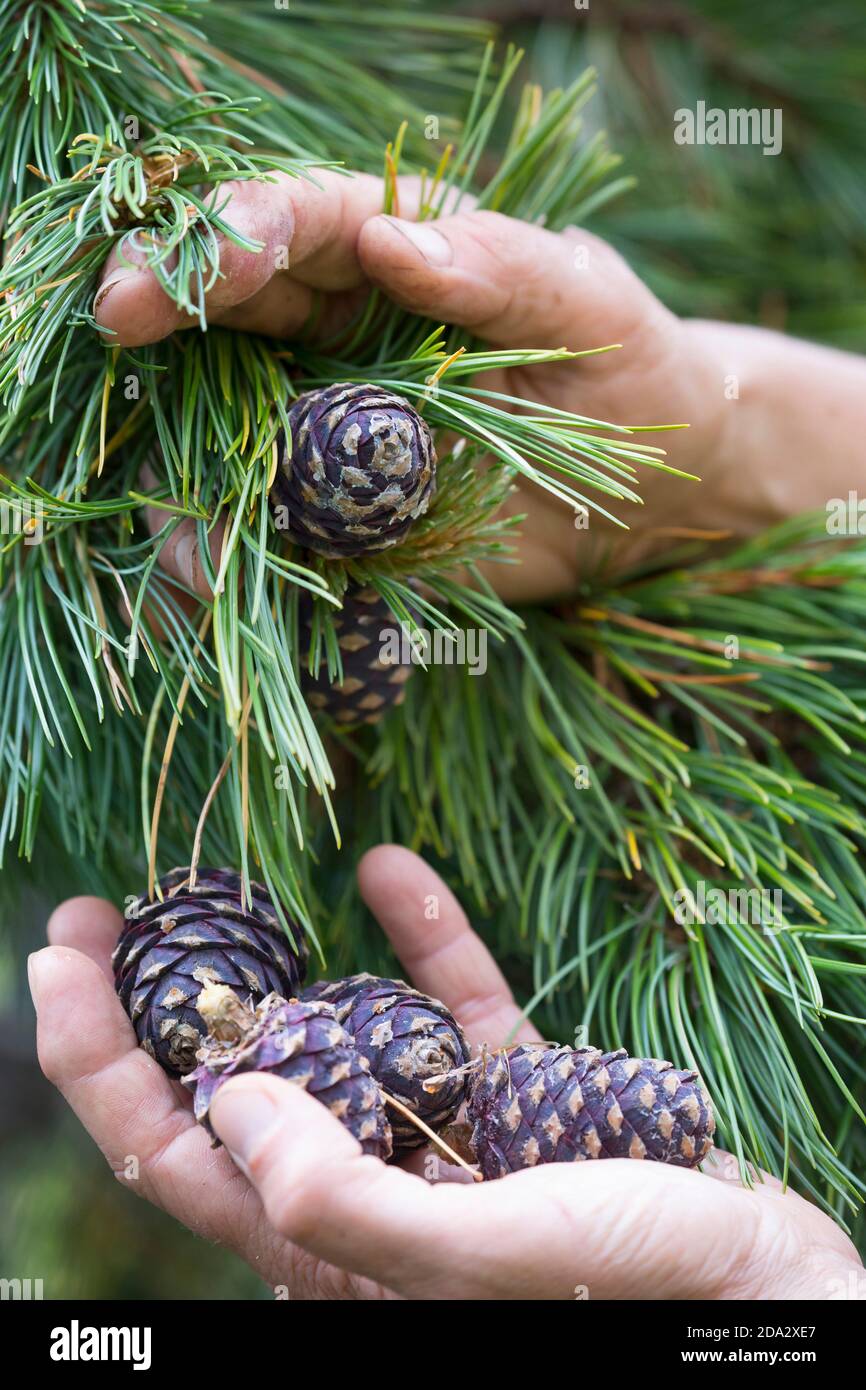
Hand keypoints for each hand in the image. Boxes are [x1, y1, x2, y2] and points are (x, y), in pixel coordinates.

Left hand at [31, 846, 862, 1299]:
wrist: (782, 1289)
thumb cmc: (640, 1288)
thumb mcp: (483, 1257)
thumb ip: (348, 1202)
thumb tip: (229, 1104)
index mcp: (337, 1248)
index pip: (178, 1158)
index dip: (100, 1065)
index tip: (59, 960)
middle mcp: (374, 1190)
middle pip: (232, 1090)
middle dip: (156, 1004)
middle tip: (101, 910)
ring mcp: (446, 1140)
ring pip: (335, 1041)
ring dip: (282, 964)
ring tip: (215, 887)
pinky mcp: (521, 1099)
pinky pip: (454, 1009)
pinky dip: (425, 941)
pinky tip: (392, 872)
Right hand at [97, 169, 718, 603]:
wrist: (651, 494)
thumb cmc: (630, 370)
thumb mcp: (586, 302)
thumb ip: (500, 268)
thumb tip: (386, 239)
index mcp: (391, 256)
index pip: (293, 223)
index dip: (238, 230)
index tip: (211, 257)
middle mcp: (335, 335)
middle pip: (222, 314)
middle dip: (162, 306)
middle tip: (119, 317)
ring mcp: (322, 428)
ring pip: (217, 427)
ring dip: (185, 456)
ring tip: (183, 490)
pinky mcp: (331, 512)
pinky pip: (257, 525)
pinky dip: (226, 550)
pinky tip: (215, 572)